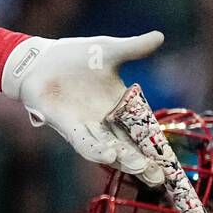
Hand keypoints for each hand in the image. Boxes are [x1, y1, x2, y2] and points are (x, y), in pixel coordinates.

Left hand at [0, 32, 165, 186]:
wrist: (39, 60)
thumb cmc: (74, 56)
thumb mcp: (108, 50)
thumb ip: (133, 48)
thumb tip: (160, 36)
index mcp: (121, 105)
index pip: (144, 130)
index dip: (158, 148)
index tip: (173, 164)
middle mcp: (106, 121)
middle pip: (130, 147)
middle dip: (145, 162)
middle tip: (160, 176)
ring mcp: (86, 126)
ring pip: (110, 148)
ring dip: (124, 159)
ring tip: (141, 167)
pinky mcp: (67, 127)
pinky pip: (84, 143)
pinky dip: (96, 150)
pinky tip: (110, 155)